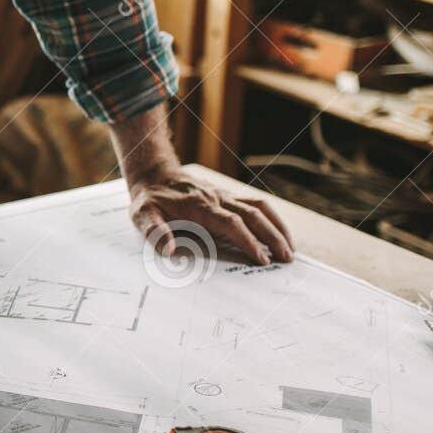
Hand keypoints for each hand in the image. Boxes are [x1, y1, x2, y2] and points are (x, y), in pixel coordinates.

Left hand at [127, 170, 293, 265]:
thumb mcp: (142, 215)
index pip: (230, 223)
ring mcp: (225, 196)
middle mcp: (217, 199)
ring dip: (277, 227)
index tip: (261, 259)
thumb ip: (154, 231)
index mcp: (199, 206)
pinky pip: (256, 204)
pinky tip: (280, 232)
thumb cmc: (149, 199)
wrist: (154, 174)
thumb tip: (169, 250)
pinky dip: (272, 218)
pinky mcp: (228, 196)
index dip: (247, 241)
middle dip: (272, 237)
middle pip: (253, 215)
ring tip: (290, 249)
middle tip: (287, 259)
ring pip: (259, 207)